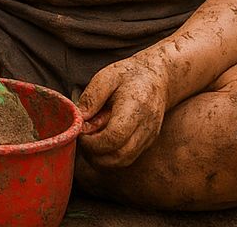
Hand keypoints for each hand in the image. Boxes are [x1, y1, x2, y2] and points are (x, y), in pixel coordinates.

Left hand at [76, 52, 169, 167]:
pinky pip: (126, 159)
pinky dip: (110, 157)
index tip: (80, 133)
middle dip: (94, 154)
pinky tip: (100, 142)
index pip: (115, 137)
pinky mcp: (147, 144)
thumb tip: (79, 119)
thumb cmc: (129, 75)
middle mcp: (146, 127)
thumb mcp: (106, 76)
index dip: (93, 141)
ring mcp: (148, 138)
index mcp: (135, 107)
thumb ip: (91, 97)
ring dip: (101, 159)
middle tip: (82, 139)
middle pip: (119, 156)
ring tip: (89, 141)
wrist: (157, 78)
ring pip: (122, 162)